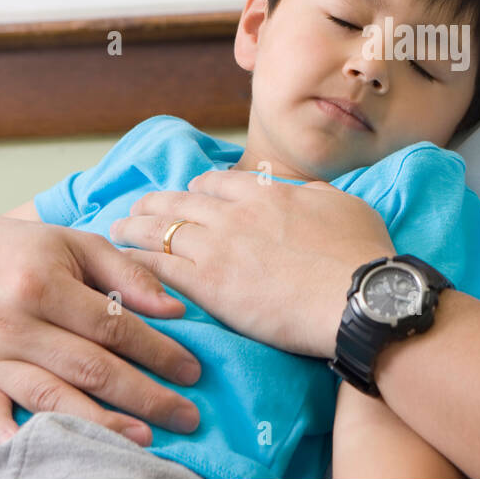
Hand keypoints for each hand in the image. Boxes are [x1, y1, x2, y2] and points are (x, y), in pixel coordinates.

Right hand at [0, 215, 204, 446]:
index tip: (192, 370)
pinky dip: (10, 434)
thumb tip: (174, 311)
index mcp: (41, 284)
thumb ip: (128, 274)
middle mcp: (11, 323)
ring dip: (98, 423)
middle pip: (88, 368)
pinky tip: (46, 448)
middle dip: (143, 396)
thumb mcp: (80, 244)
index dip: (157, 351)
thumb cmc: (30, 250)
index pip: (112, 327)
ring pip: (49, 397)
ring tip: (142, 439)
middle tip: (185, 415)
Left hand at [110, 171, 395, 358]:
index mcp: (267, 194)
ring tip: (117, 230)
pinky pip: (158, 268)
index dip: (198, 189)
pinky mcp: (209, 285)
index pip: (217, 182)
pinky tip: (121, 267)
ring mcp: (219, 247)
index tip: (190, 197)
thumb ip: (316, 194)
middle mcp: (236, 214)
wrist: (358, 296)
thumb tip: (306, 191)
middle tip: (136, 207)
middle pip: (180, 201)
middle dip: (154, 203)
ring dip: (134, 228)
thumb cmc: (361, 254)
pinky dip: (135, 263)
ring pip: (160, 230)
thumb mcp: (345, 206)